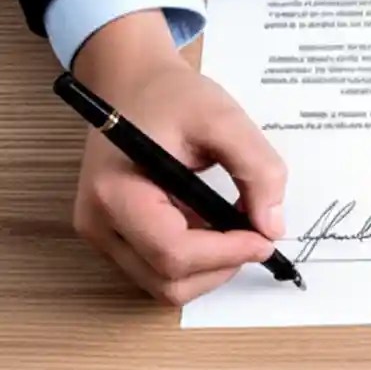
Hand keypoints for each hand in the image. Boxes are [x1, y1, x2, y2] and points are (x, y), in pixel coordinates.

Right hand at [71, 11, 286, 304]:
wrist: (133, 83)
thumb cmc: (171, 95)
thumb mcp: (224, 119)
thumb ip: (257, 169)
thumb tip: (271, 226)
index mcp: (116, 192)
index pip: (173, 252)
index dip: (227, 254)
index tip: (265, 238)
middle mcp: (98, 222)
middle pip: (168, 281)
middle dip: (221, 267)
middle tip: (255, 235)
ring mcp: (102, 234)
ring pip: (165, 285)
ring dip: (210, 268)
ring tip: (234, 226)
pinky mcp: (114, 236)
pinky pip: (159, 270)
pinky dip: (196, 261)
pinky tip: (213, 225)